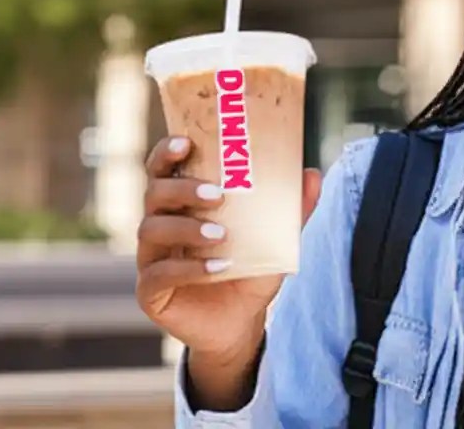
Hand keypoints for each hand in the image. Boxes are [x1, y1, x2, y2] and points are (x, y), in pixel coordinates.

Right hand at [135, 136, 321, 362]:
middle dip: (183, 188)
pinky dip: (190, 269)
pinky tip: (219, 268)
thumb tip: (312, 174)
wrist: (241, 321)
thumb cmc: (250, 270)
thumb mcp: (275, 238)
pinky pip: (160, 274)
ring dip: (187, 228)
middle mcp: (160, 225)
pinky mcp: (151, 291)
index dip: (166, 152)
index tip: (185, 142)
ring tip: (222, 235)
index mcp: (182, 204)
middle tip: (219, 194)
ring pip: (152, 230)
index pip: (163, 170)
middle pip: (154, 194)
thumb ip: (292, 209)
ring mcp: (151, 258)